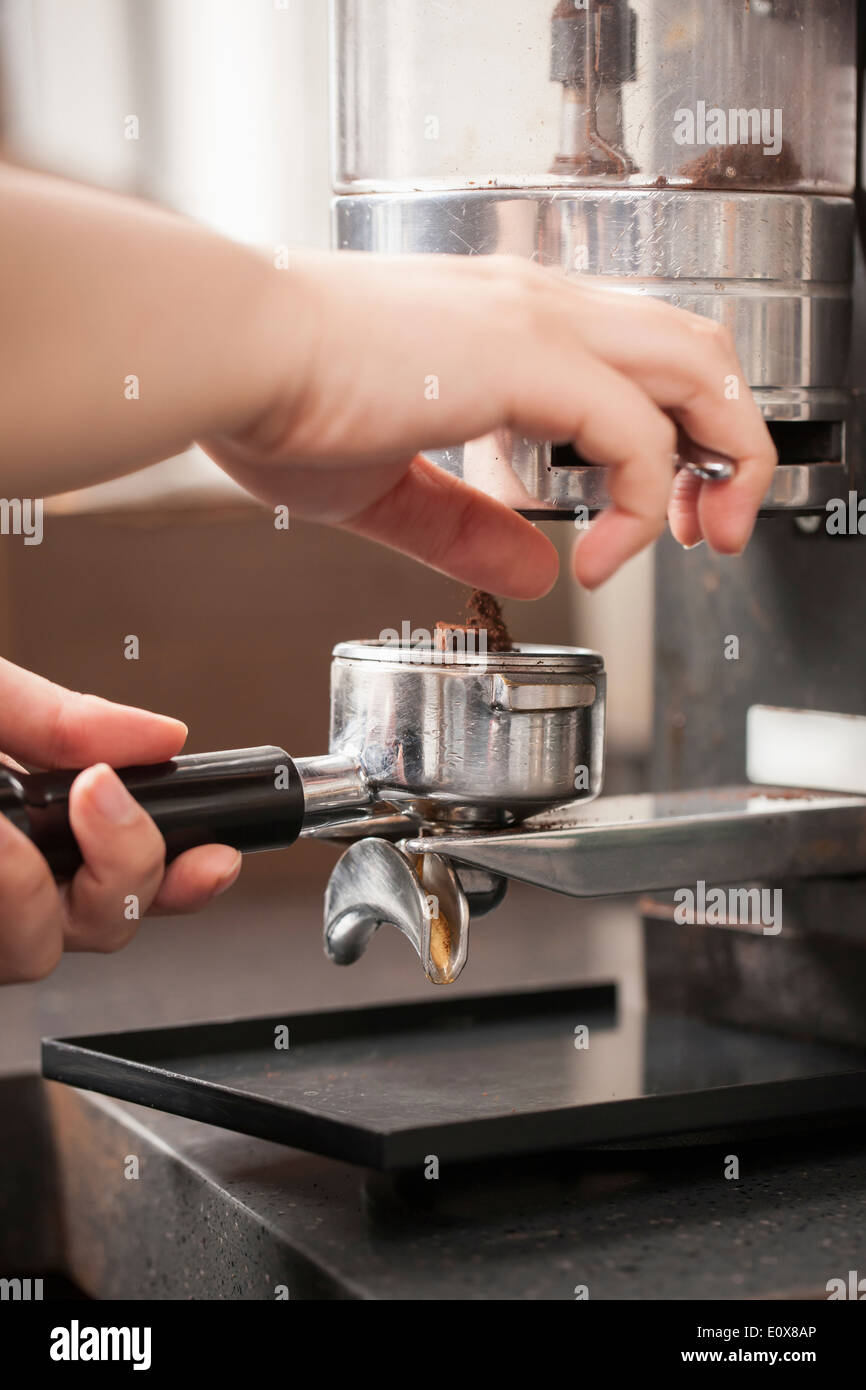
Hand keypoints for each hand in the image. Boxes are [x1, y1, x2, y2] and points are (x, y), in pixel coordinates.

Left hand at [0, 658, 240, 983]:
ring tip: (7, 827)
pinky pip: (6, 948)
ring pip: (42, 951)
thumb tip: (164, 737)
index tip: (215, 856)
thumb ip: (66, 719)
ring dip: (34, 889)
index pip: (139, 872)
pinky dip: (6, 888)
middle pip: (109, 923)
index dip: (188, 877)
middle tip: (97, 795)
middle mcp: (18, 874)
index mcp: (40, 820)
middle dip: (125, 868)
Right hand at [203, 251, 776, 591]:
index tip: (671, 508)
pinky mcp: (527, 358)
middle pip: (699, 351)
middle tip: (713, 526)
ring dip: (722, 460)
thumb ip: (466, 526)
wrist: (230, 353)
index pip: (643, 356)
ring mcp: (539, 322)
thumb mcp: (389, 484)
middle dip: (731, 444)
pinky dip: (641, 505)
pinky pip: (635, 436)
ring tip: (699, 537)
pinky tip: (605, 559)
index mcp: (509, 324)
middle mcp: (538, 307)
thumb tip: (534, 564)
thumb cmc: (278, 396)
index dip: (682, 431)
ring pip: (698, 370)